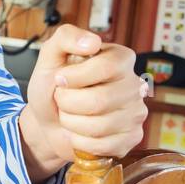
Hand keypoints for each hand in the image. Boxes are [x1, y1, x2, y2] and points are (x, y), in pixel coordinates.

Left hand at [19, 24, 147, 175]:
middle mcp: (134, 85)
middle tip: (62, 100)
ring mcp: (136, 113)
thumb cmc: (52, 87)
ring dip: (71, 123)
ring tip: (69, 115)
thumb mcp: (50, 56)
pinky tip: (79, 132)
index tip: (59, 79)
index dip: (75, 77)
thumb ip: (66, 37)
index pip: (107, 67)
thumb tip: (93, 41)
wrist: (48, 121)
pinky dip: (80, 141)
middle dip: (68, 103)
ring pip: (100, 126)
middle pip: (101, 100)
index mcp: (120, 58)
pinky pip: (103, 146)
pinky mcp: (132, 138)